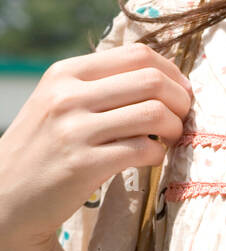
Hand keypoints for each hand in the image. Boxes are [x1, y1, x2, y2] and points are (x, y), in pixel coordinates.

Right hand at [0, 41, 193, 248]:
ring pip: (154, 113)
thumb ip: (100, 84)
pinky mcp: (84, 165)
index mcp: (66, 72)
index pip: (138, 54)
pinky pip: (144, 149)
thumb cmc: (43, 147)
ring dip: (174, 127)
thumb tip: (162, 74)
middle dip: (180, 99)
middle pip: (152, 80)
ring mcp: (75, 130)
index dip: (171, 71)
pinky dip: (158, 154)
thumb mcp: (59, 101)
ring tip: (169, 138)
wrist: (4, 197)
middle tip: (182, 116)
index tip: (181, 90)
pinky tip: (152, 158)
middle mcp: (68, 96)